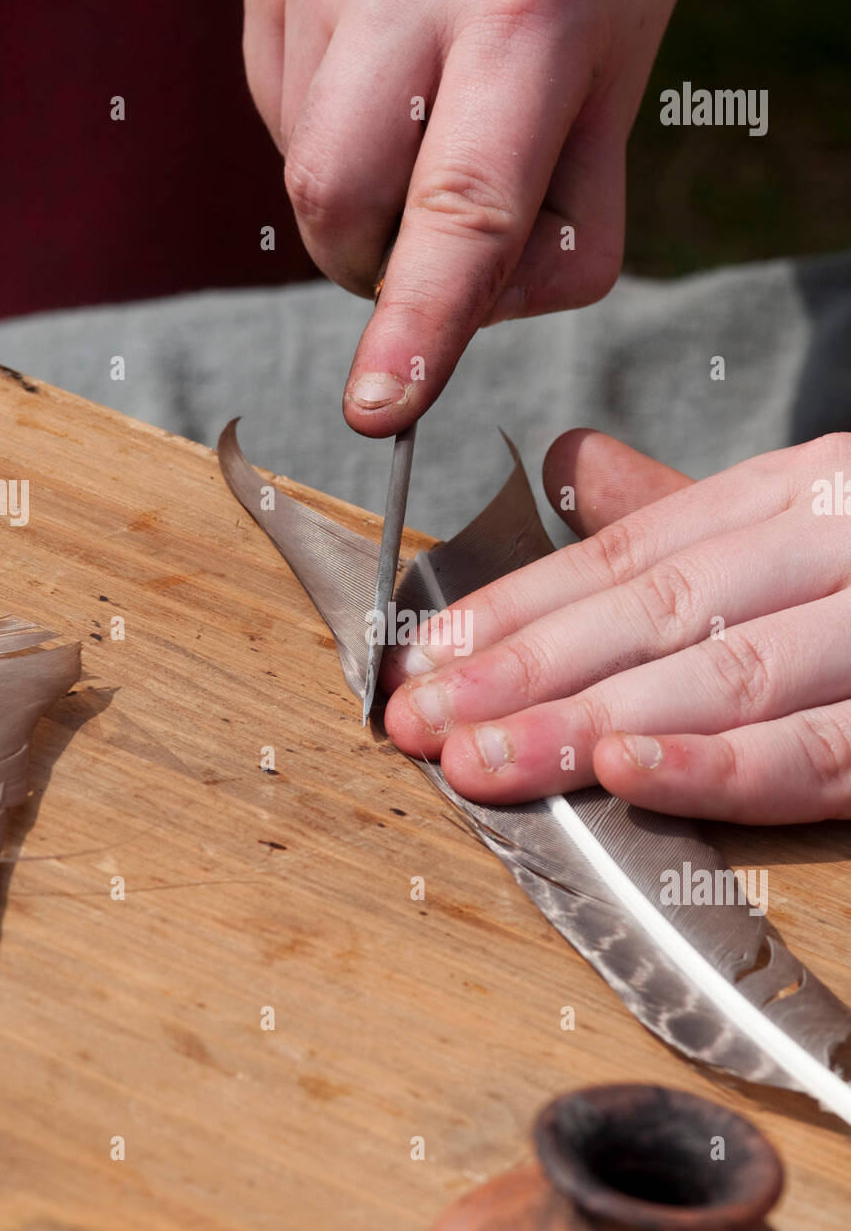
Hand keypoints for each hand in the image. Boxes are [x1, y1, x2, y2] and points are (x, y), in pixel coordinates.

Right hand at [243, 0, 680, 435]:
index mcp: (524, 26)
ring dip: (355, 193)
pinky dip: (326, 131)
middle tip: (437, 222)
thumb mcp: (619, 82)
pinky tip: (381, 73)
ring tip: (422, 107)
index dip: (418, 325)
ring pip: (299, 166)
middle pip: (339, 203)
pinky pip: (275, 110)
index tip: (378, 412)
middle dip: (373, 262)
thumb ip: (569, 223)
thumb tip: (471, 317)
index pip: (463, 213)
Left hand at [382, 429, 850, 823]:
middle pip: (658, 611)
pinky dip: (719, 765)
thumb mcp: (791, 525)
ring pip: (723, 678)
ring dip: (590, 725)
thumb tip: (566, 458)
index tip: (422, 659)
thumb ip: (680, 514)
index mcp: (792, 493)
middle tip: (421, 721)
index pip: (629, 555)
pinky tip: (626, 772)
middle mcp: (831, 541)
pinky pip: (815, 754)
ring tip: (485, 760)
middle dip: (527, 670)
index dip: (516, 610)